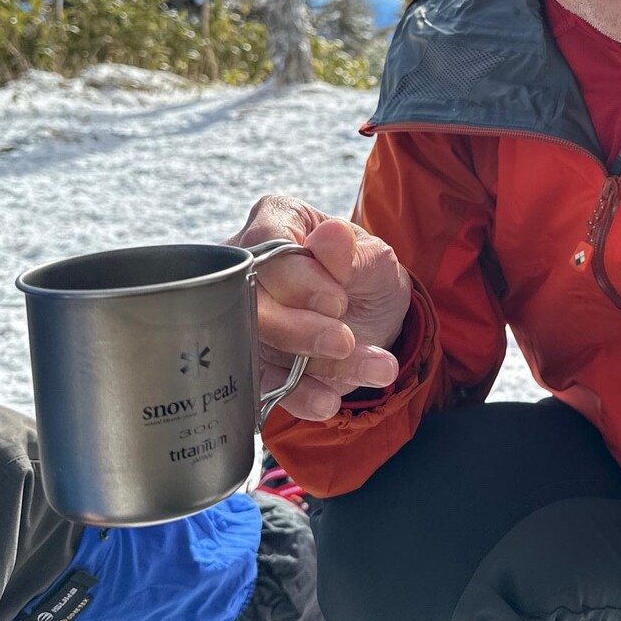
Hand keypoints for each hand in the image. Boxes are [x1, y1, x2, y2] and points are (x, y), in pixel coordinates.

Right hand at [227, 196, 408, 420]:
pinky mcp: (251, 357)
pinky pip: (260, 383)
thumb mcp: (376, 261)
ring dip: (312, 368)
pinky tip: (328, 400)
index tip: (339, 301)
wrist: (374, 317)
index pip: (266, 245)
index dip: (299, 279)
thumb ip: (354, 254)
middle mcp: (248, 265)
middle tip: (346, 341)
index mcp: (277, 220)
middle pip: (251, 300)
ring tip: (370, 369)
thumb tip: (330, 236)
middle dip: (300, 329)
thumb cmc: (368, 274)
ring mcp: (244, 313)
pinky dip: (296, 395)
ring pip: (257, 345)